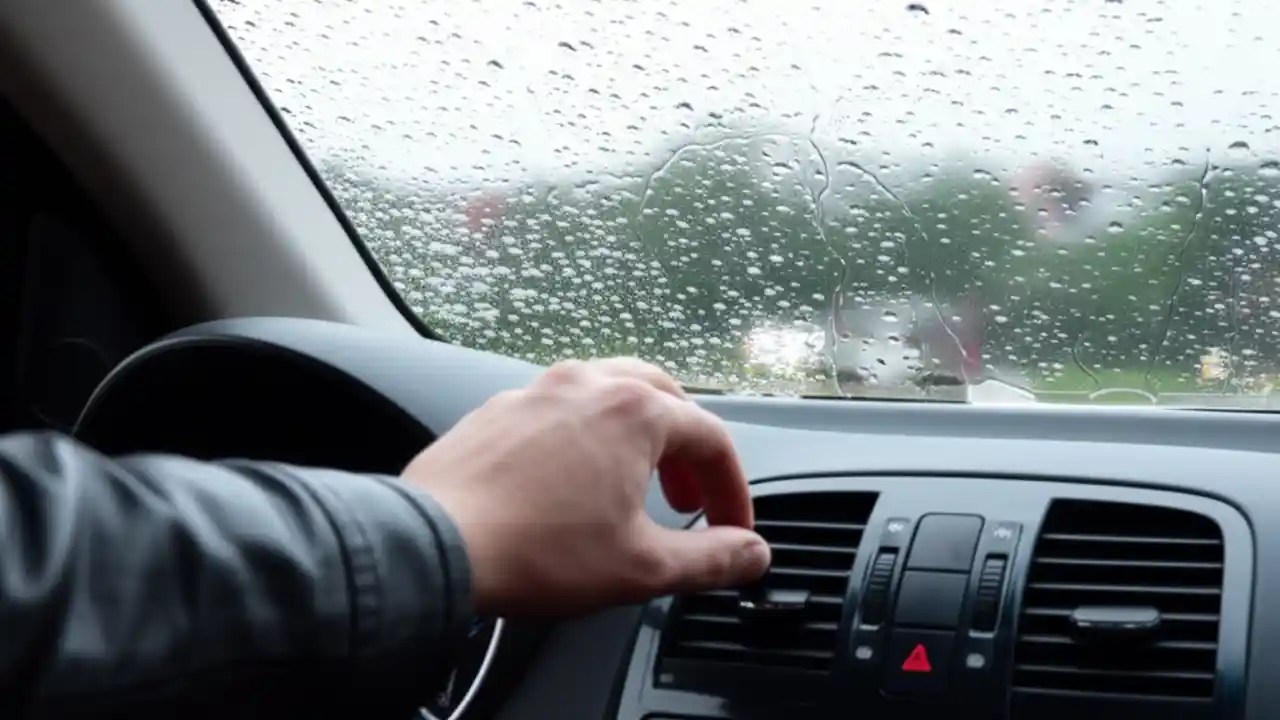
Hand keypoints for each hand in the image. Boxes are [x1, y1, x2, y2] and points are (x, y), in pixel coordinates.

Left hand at [403, 358, 769, 616]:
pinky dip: (584, 434)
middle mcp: (589, 383)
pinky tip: (571, 478)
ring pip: (609, 391)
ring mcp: (538, 389)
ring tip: (635, 481)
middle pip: (665, 398)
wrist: (435, 545)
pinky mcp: (498, 408)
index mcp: (636, 411)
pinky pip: (559, 407)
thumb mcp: (642, 568)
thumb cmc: (536, 551)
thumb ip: (711, 559)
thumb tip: (752, 554)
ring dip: (637, 434)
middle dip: (687, 451)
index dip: (733, 491)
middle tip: (688, 500)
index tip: (732, 531)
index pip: (712, 440)